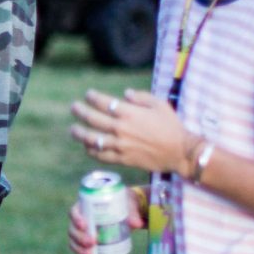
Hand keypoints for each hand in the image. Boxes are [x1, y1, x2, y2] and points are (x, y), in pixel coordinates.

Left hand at [69, 89, 196, 175]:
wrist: (180, 152)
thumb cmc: (172, 126)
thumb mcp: (160, 105)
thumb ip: (141, 97)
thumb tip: (125, 94)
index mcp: (129, 113)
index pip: (103, 103)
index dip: (93, 97)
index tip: (88, 95)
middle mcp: (121, 129)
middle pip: (92, 119)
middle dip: (80, 111)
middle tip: (74, 107)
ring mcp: (120, 145)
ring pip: (92, 139)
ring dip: (80, 134)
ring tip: (73, 130)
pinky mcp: (122, 159)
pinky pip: (101, 156)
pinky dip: (92, 151)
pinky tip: (88, 147)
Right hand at [69, 187, 143, 253]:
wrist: (126, 213)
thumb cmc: (124, 205)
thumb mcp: (128, 205)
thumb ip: (132, 213)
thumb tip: (137, 225)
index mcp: (85, 207)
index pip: (74, 212)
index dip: (76, 219)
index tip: (84, 225)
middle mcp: (80, 221)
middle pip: (72, 230)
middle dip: (80, 238)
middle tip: (92, 242)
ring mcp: (82, 233)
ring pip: (74, 243)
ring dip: (80, 251)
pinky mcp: (87, 244)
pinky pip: (82, 252)